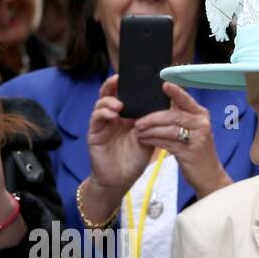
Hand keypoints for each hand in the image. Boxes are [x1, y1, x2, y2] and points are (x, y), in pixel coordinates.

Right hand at [85, 74, 152, 209]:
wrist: (120, 180)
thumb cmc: (134, 160)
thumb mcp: (147, 137)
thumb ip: (151, 121)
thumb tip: (164, 102)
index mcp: (126, 116)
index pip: (125, 94)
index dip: (127, 84)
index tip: (136, 76)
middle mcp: (113, 117)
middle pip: (109, 93)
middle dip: (113, 84)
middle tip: (119, 79)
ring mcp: (102, 124)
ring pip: (101, 103)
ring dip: (109, 101)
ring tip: (119, 105)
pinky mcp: (94, 133)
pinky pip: (96, 118)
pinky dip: (103, 113)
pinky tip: (112, 114)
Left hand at [133, 82, 230, 198]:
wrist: (208, 175)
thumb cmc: (195, 150)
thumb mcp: (191, 130)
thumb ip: (179, 116)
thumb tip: (158, 104)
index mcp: (200, 114)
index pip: (185, 100)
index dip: (175, 91)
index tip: (163, 84)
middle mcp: (201, 123)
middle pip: (173, 115)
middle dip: (153, 117)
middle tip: (138, 121)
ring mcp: (197, 138)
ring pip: (169, 129)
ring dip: (151, 130)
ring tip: (138, 131)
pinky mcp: (190, 152)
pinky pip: (168, 143)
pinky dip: (154, 141)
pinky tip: (145, 141)